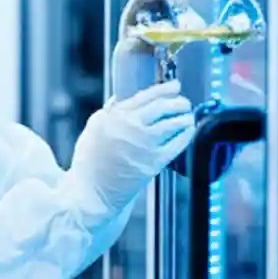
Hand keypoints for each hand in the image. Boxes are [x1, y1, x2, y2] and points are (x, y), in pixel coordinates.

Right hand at [68, 80, 195, 214]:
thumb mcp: (93, 129)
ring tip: (187, 114)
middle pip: (163, 106)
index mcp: (116, 117)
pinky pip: (177, 144)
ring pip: (173, 123)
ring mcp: (146, 146)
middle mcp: (132, 128)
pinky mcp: (155, 163)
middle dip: (178, 100)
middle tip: (183, 101)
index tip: (174, 85)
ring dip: (184, 115)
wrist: (93, 193)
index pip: (146, 95)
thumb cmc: (89, 163)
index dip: (164, 88)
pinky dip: (186, 134)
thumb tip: (119, 98)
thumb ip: (108, 111)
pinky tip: (188, 130)